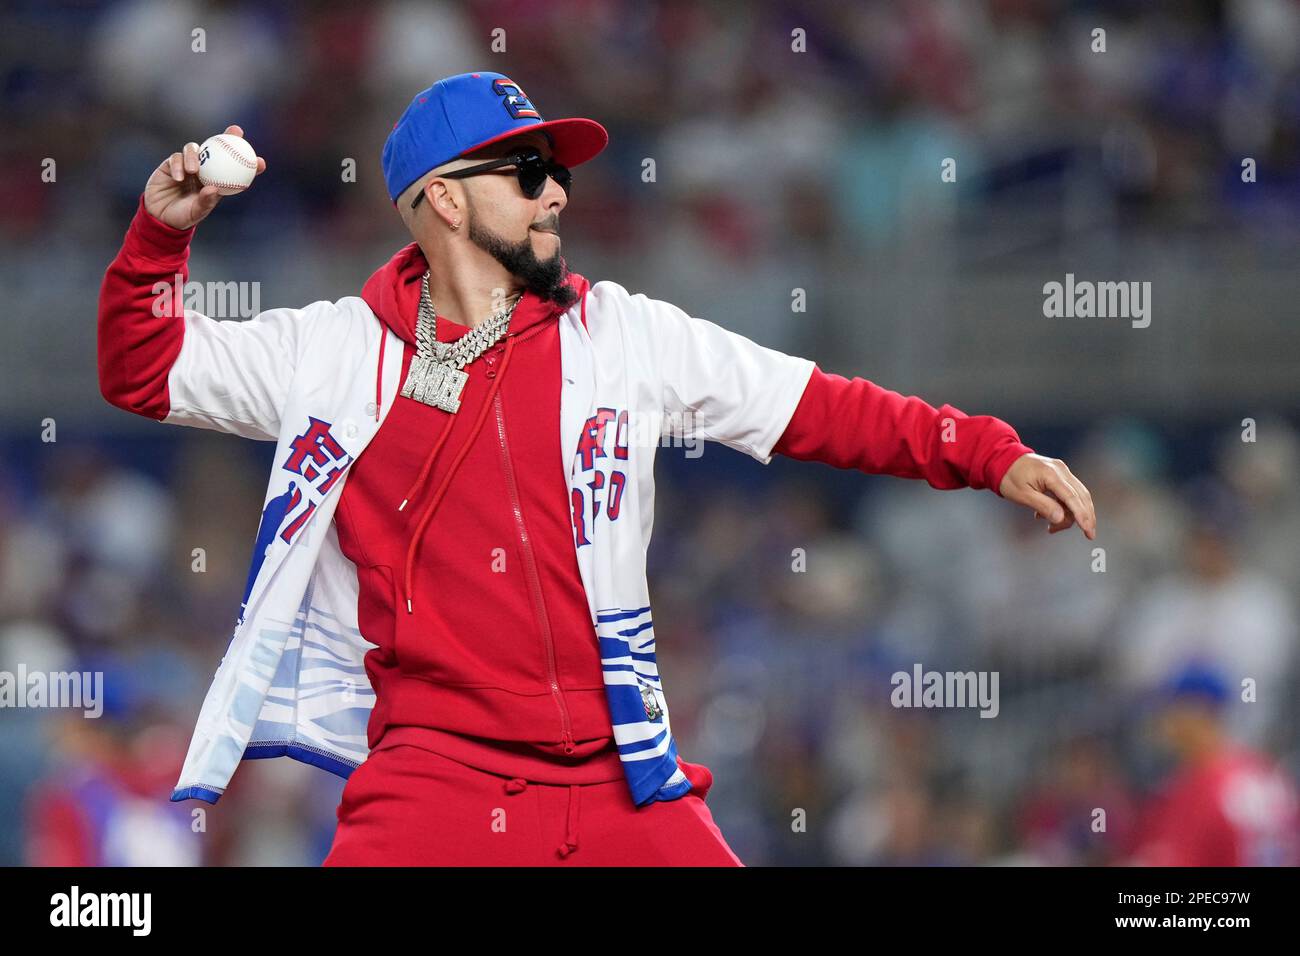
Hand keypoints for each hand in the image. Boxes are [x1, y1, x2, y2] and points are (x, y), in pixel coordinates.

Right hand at [143, 124, 265, 229]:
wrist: (160, 217)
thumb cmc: (183, 216)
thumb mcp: (196, 212)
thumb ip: (205, 201)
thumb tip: (214, 188)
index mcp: (215, 181)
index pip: (233, 169)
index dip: (247, 162)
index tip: (261, 161)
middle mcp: (203, 170)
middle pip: (216, 149)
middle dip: (228, 137)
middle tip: (236, 132)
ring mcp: (187, 165)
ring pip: (194, 150)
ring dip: (195, 157)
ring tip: (194, 171)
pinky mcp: (170, 164)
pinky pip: (175, 158)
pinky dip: (179, 165)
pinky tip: (180, 177)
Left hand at [998, 453, 1096, 539]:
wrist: (1002, 459)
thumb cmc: (1009, 477)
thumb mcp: (1021, 495)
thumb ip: (1043, 505)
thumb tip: (1061, 518)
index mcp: (1051, 474)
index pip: (1072, 498)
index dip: (1082, 516)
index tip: (1089, 531)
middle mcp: (1061, 470)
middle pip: (1081, 497)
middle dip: (1083, 518)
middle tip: (1084, 535)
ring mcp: (1062, 470)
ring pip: (1078, 496)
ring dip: (1070, 514)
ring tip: (1051, 527)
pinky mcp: (1061, 474)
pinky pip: (1070, 492)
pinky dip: (1064, 507)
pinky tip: (1046, 516)